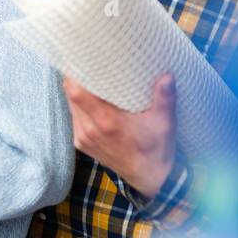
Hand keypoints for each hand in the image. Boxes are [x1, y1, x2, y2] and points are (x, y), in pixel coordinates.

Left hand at [64, 73, 176, 198]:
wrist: (148, 178)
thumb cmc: (156, 149)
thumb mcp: (165, 123)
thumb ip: (165, 98)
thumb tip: (166, 76)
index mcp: (106, 123)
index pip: (76, 93)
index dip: (74, 74)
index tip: (80, 59)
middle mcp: (90, 130)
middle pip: (70, 96)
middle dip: (76, 79)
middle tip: (87, 63)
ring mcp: (83, 138)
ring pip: (71, 106)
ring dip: (77, 92)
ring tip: (89, 78)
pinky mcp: (81, 144)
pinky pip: (74, 118)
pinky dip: (79, 107)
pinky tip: (92, 100)